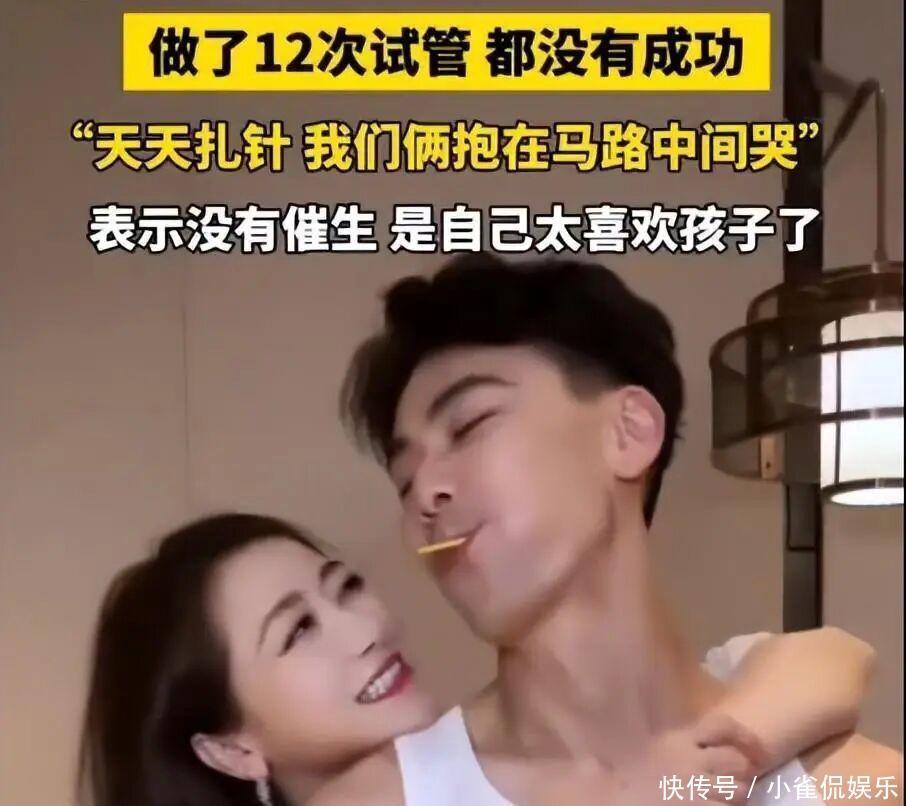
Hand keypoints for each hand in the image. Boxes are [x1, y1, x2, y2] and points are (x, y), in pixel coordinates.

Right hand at [615, 713, 769, 804]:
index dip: (744, 734)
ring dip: (737, 798)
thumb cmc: (626, 777)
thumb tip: (699, 746)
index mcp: (677, 740)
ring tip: (725, 801)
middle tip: (737, 782)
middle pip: (736, 760)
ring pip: (740, 791)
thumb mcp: (651, 751)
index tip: (756, 748)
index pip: (720, 725)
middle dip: (743, 773)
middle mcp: (691, 760)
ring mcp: (696, 788)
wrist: (612, 797)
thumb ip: (675, 746)